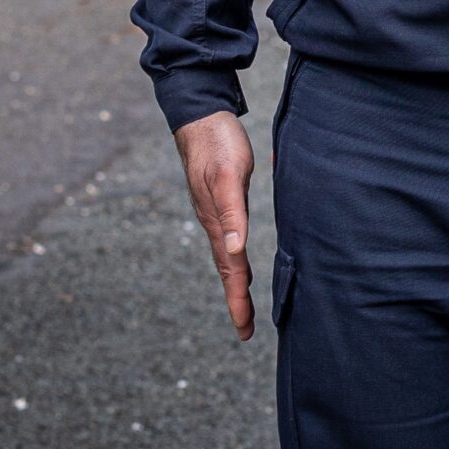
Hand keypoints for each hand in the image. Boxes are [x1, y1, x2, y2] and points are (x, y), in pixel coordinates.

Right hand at [174, 111, 256, 341]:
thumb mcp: (230, 175)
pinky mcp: (222, 202)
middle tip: (246, 330)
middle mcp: (216, 223)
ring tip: (243, 306)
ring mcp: (217, 214)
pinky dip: (235, 259)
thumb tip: (236, 250)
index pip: (231, 270)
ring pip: (227, 257)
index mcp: (218, 222)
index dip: (238, 299)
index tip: (244, 328)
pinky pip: (229, 239)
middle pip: (227, 270)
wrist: (202, 118)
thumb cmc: (219, 144)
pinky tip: (240, 262)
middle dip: (236, 300)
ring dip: (236, 283)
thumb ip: (233, 212)